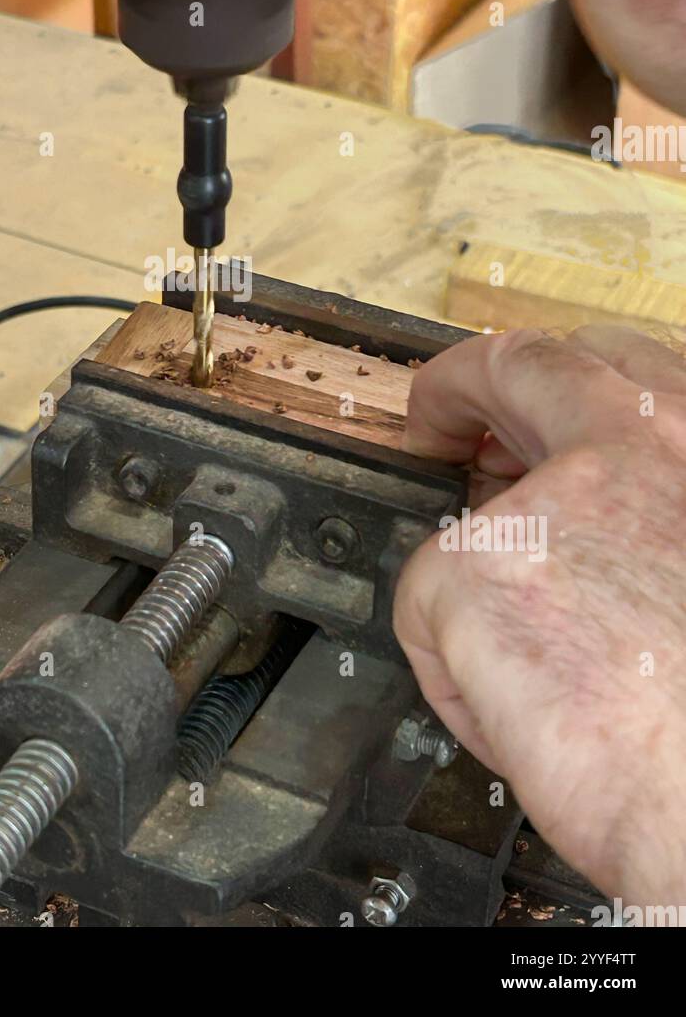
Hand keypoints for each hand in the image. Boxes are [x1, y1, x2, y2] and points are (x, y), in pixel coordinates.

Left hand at [395, 325, 685, 907]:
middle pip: (529, 366)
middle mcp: (640, 447)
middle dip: (470, 386)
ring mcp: (551, 499)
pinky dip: (459, 672)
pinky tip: (518, 716)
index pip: (612, 363)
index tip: (509, 393)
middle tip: (438, 421)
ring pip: (474, 505)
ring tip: (522, 667)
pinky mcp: (473, 565)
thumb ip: (647, 518)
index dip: (550, 370)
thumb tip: (568, 512)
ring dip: (478, 574)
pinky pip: (431, 611)